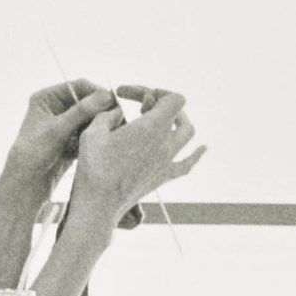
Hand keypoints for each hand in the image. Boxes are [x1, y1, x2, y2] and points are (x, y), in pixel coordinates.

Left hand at [3, 79, 116, 194]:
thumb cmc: (34, 153)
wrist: (25, 184)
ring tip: (110, 133)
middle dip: (100, 111)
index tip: (114, 103)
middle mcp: (55, 109)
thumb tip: (106, 95)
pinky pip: (87, 134)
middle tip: (117, 119)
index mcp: (47, 98)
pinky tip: (102, 144)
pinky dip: (94, 138)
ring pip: (88, 120)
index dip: (96, 92)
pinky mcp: (69, 142)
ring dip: (98, 125)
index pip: (78, 86)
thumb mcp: (58, 129)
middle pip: (85, 103)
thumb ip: (82, 111)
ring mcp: (63, 126)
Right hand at [69, 88, 205, 223]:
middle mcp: (165, 144)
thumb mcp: (94, 130)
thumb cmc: (93, 167)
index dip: (153, 91)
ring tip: (162, 120)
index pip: (172, 98)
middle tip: (140, 108)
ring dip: (178, 121)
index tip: (128, 95)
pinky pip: (187, 165)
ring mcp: (167, 162)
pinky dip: (195, 154)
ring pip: (187, 134)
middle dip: (161, 103)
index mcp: (152, 128)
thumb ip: (109, 114)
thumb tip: (118, 113)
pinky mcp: (163, 178)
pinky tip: (202, 149)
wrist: (99, 204)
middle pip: (179, 113)